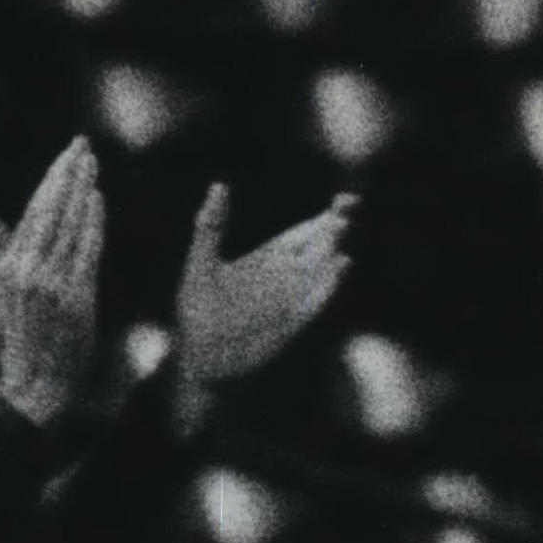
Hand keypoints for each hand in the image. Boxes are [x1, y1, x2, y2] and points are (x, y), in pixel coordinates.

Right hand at [0, 137, 107, 424]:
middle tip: (82, 145)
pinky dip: (93, 222)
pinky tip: (98, 198)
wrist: (37, 382)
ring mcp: (53, 284)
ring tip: (93, 162)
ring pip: (70, 224)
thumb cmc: (20, 340)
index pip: (32, 212)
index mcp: (9, 267)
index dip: (50, 180)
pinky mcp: (77, 297)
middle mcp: (28, 271)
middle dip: (67, 173)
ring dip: (82, 189)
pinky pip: (87, 250)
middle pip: (51, 210)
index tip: (64, 156)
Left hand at [170, 185, 355, 430]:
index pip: (305, 232)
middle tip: (345, 212)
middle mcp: (287, 277)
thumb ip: (211, 225)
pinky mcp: (295, 322)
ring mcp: (293, 300)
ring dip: (333, 253)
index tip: (343, 199)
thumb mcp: (201, 263)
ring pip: (322, 271)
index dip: (325, 217)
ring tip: (339, 232)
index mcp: (268, 258)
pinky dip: (329, 284)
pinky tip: (342, 265)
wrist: (202, 357)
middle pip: (320, 248)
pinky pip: (317, 300)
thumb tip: (218, 184)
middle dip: (334, 229)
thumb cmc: (197, 310)